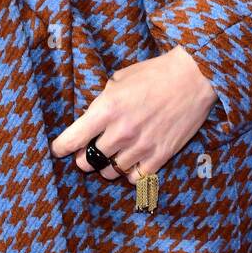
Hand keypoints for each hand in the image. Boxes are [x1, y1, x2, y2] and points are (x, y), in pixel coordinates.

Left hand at [49, 45, 217, 181]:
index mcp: (106, 109)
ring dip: (106, 166)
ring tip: (112, 155)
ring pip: (110, 172)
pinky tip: (131, 162)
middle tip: (88, 152)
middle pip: (88, 160)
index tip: (59, 149)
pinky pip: (135, 178)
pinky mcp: (160, 156)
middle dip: (84, 158)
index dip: (60, 148)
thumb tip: (91, 119)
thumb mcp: (119, 80)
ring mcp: (141, 146)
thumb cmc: (154, 74)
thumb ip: (103, 101)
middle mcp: (121, 131)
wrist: (192, 77)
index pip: (72, 139)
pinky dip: (129, 173)